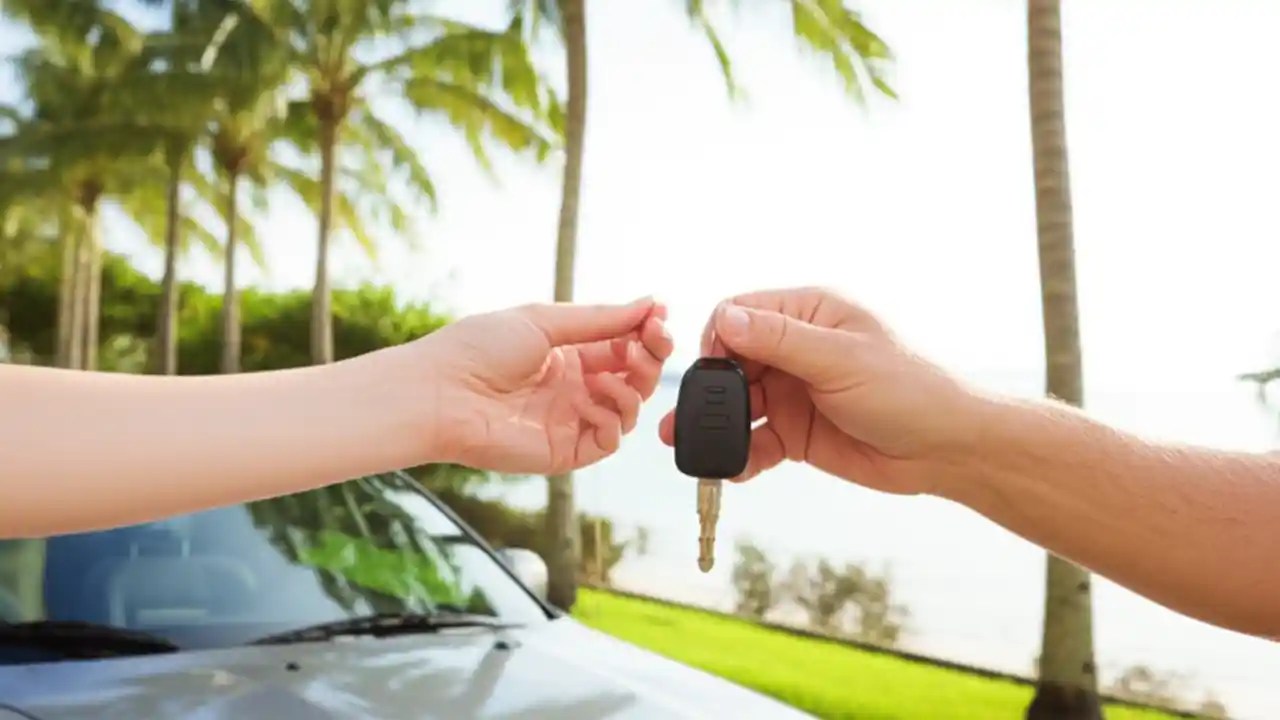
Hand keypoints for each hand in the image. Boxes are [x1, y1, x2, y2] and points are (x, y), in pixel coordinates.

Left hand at [422, 297, 672, 474]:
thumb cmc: (479, 349)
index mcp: (568, 353)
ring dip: (633, 388)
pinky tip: (596, 400)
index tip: (659, 316)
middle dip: (649, 358)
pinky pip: (609, 440)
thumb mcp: (543, 320)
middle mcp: (573, 387)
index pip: (622, 344)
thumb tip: (650, 303)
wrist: (441, 393)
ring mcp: (571, 419)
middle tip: (652, 341)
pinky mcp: (565, 451)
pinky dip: (614, 421)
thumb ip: (600, 319)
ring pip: (628, 409)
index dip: (645, 331)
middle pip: (633, 376)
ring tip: (612, 375)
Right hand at [658, 287, 981, 494]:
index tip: (711, 368)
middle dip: (708, 388)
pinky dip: (740, 455)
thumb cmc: (908, 390)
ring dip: (714, 425)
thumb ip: (780, 340)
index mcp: (810, 313)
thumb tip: (725, 318)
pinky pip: (756, 441)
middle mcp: (797, 349)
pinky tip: (729, 469)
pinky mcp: (797, 433)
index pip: (742, 312)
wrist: (947, 450)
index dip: (719, 337)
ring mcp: (794, 392)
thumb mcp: (840, 359)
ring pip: (738, 404)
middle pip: (732, 361)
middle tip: (687, 414)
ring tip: (689, 445)